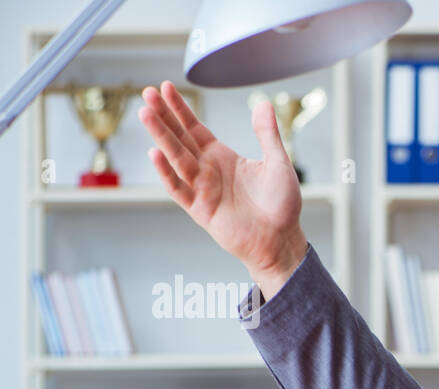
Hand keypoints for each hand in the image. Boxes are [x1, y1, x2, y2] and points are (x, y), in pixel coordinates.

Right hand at [138, 81, 306, 298]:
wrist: (282, 239)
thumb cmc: (281, 205)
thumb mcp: (278, 163)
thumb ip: (268, 135)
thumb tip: (265, 103)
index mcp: (222, 156)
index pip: (193, 127)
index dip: (179, 108)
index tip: (165, 87)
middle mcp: (207, 170)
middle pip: (179, 138)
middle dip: (163, 116)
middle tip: (147, 93)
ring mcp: (201, 189)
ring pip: (175, 158)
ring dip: (160, 136)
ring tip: (146, 113)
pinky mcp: (200, 209)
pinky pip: (179, 188)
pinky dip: (167, 172)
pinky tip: (156, 153)